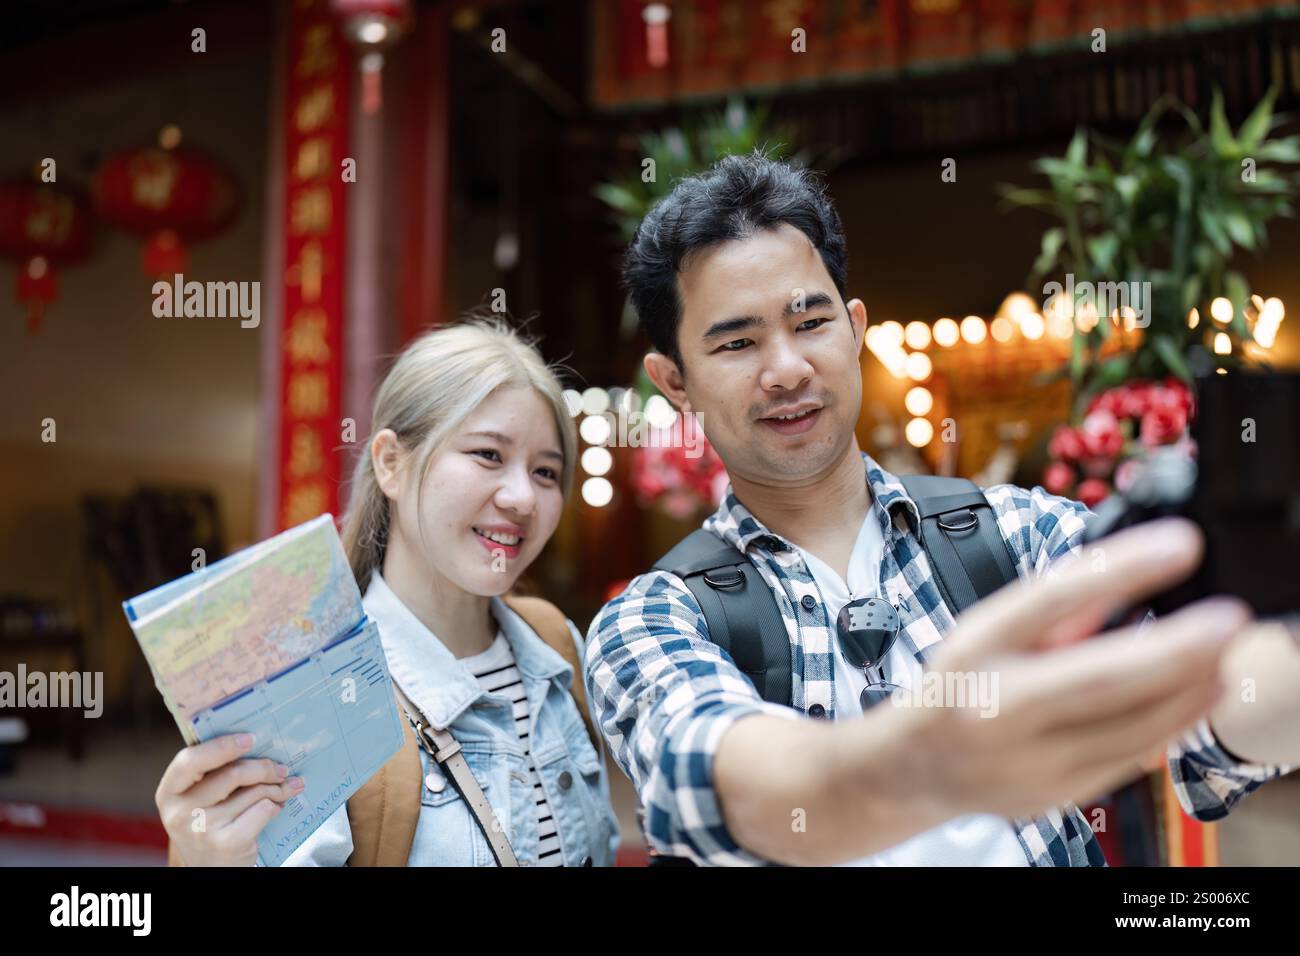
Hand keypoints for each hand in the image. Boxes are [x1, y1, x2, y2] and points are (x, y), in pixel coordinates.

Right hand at [155, 733, 304, 865]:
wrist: (211, 869)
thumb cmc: (209, 825)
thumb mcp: (198, 800)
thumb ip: (213, 773)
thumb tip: (256, 744)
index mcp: (169, 793)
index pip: (190, 760)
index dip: (222, 746)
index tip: (250, 738)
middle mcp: (180, 812)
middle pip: (232, 773)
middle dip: (263, 767)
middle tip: (280, 768)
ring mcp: (202, 829)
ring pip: (254, 791)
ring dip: (276, 787)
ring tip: (284, 788)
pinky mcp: (227, 843)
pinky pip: (263, 809)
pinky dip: (276, 805)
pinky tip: (277, 806)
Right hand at [902, 517, 1246, 822]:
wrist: (915, 766)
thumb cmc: (956, 685)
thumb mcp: (987, 629)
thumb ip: (1056, 608)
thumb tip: (1130, 571)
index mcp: (977, 649)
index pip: (1053, 597)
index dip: (1123, 568)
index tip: (1181, 545)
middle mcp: (998, 706)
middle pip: (1106, 676)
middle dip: (1179, 647)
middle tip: (1227, 619)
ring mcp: (1030, 758)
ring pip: (1132, 725)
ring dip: (1189, 687)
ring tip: (1222, 653)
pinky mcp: (1059, 793)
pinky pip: (1132, 755)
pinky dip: (1174, 721)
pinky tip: (1198, 692)